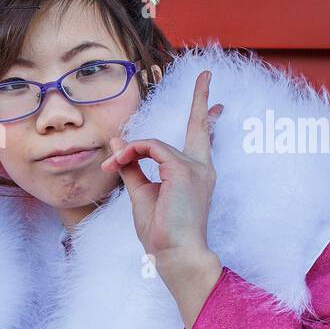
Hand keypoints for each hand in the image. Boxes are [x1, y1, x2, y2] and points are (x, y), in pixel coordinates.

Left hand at [100, 70, 224, 327]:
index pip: (202, 140)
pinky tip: (119, 164)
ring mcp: (195, 167)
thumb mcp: (142, 194)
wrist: (174, 254)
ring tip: (111, 167)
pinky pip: (149, 147)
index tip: (217, 105)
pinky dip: (130, 153)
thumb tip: (118, 142)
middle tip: (207, 75)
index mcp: (196, 174)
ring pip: (153, 143)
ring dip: (128, 153)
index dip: (206, 119)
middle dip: (201, 99)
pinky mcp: (183, 169)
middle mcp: (201, 167)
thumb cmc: (161, 232)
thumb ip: (131, 167)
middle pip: (199, 126)